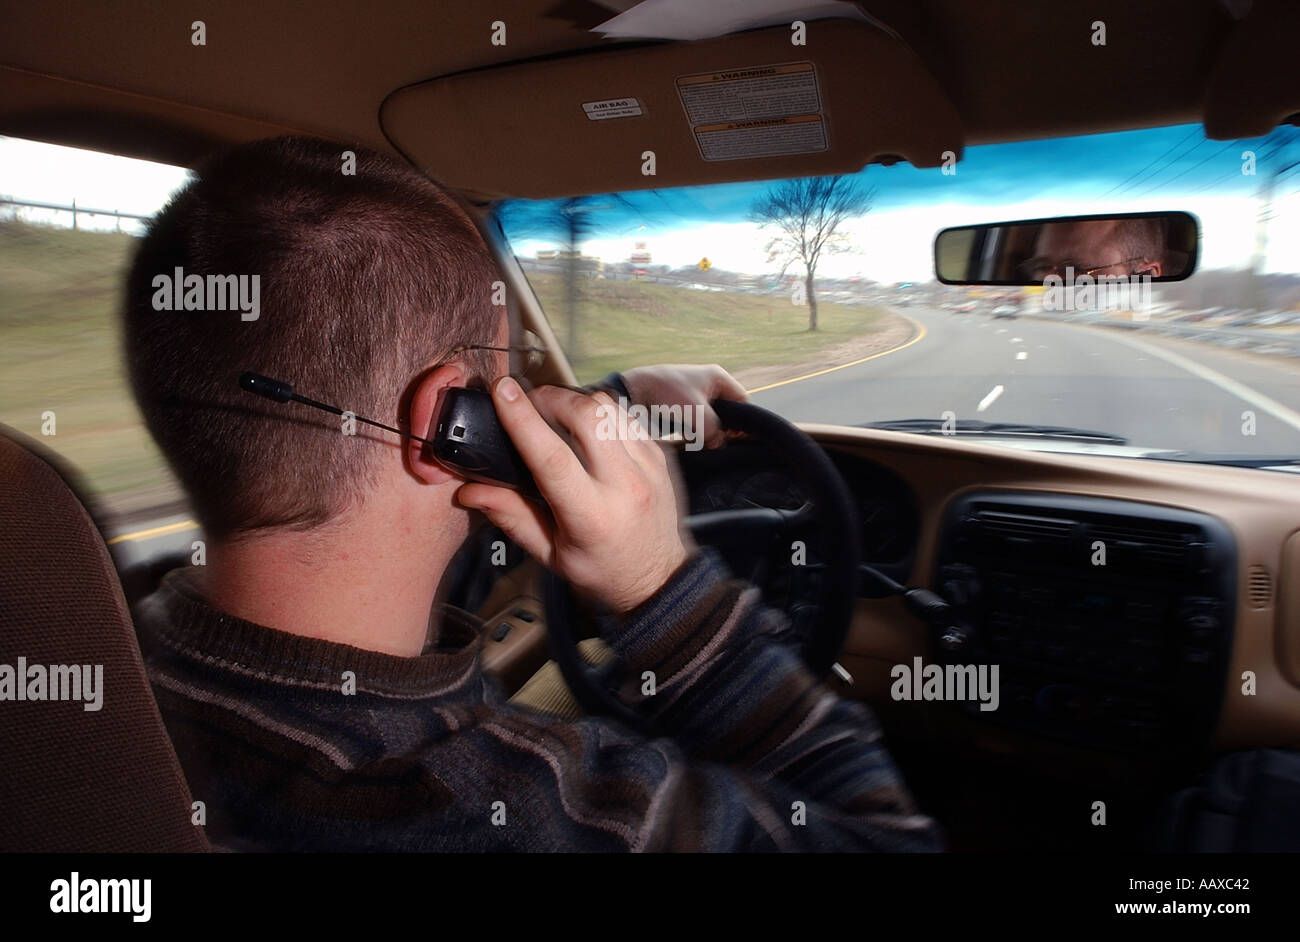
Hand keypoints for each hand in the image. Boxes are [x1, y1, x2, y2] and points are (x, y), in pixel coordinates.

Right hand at [455, 377, 691, 614]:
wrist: (656, 577)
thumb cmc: (599, 568)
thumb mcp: (549, 552)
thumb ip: (510, 516)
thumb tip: (468, 490)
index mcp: (591, 516)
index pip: (552, 457)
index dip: (523, 419)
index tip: (502, 391)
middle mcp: (625, 486)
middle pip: (587, 416)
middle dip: (551, 398)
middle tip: (529, 403)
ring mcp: (648, 467)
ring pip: (608, 407)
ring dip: (575, 401)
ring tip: (554, 413)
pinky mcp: (659, 454)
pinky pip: (625, 415)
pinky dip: (599, 412)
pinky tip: (585, 428)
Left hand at [619, 364, 747, 448]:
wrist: (634, 390)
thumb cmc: (666, 393)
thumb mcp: (696, 413)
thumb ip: (714, 430)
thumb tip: (718, 443)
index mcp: (718, 377)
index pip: (742, 400)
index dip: (741, 420)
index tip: (732, 435)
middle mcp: (708, 382)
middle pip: (727, 410)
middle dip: (721, 426)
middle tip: (713, 438)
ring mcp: (695, 392)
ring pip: (710, 417)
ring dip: (704, 429)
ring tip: (695, 435)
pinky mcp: (682, 402)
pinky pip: (695, 419)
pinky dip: (692, 428)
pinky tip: (685, 434)